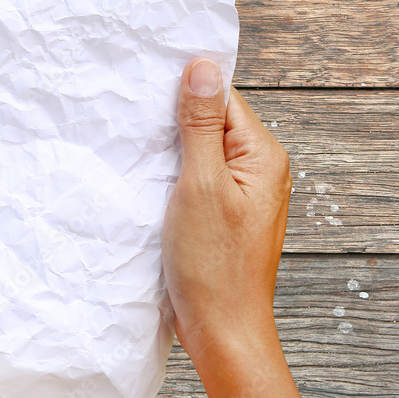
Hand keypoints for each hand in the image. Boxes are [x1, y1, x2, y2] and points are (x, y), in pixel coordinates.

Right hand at [162, 57, 304, 397]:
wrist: (220, 330)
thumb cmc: (214, 265)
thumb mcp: (201, 184)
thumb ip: (200, 124)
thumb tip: (203, 67)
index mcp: (263, 155)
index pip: (223, 97)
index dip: (186, 90)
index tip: (147, 87)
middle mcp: (259, 169)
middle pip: (211, 121)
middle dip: (175, 121)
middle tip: (135, 123)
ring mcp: (241, 193)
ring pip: (200, 150)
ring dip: (171, 150)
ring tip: (140, 153)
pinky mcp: (222, 212)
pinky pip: (196, 177)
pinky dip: (172, 174)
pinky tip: (151, 180)